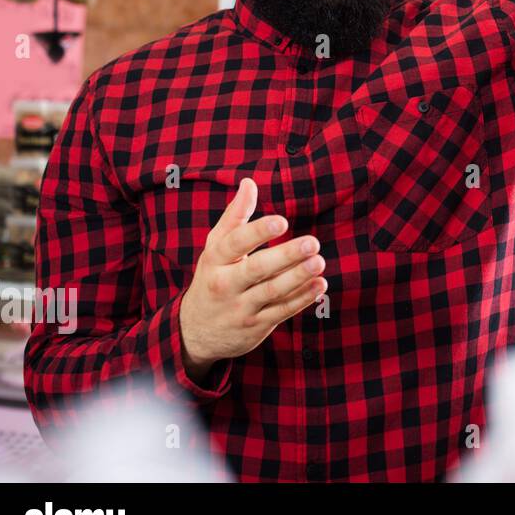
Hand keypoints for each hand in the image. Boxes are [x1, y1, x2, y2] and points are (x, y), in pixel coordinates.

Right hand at [179, 177, 326, 378]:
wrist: (195, 332)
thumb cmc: (213, 278)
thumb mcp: (215, 247)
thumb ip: (234, 216)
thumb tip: (249, 183)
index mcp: (215, 260)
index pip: (235, 243)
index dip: (257, 232)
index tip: (281, 221)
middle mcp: (226, 284)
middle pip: (257, 269)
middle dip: (286, 256)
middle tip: (313, 242)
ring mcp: (241, 307)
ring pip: (272, 292)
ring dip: (298, 278)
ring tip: (319, 262)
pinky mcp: (256, 326)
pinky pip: (281, 312)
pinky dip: (302, 300)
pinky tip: (320, 285)